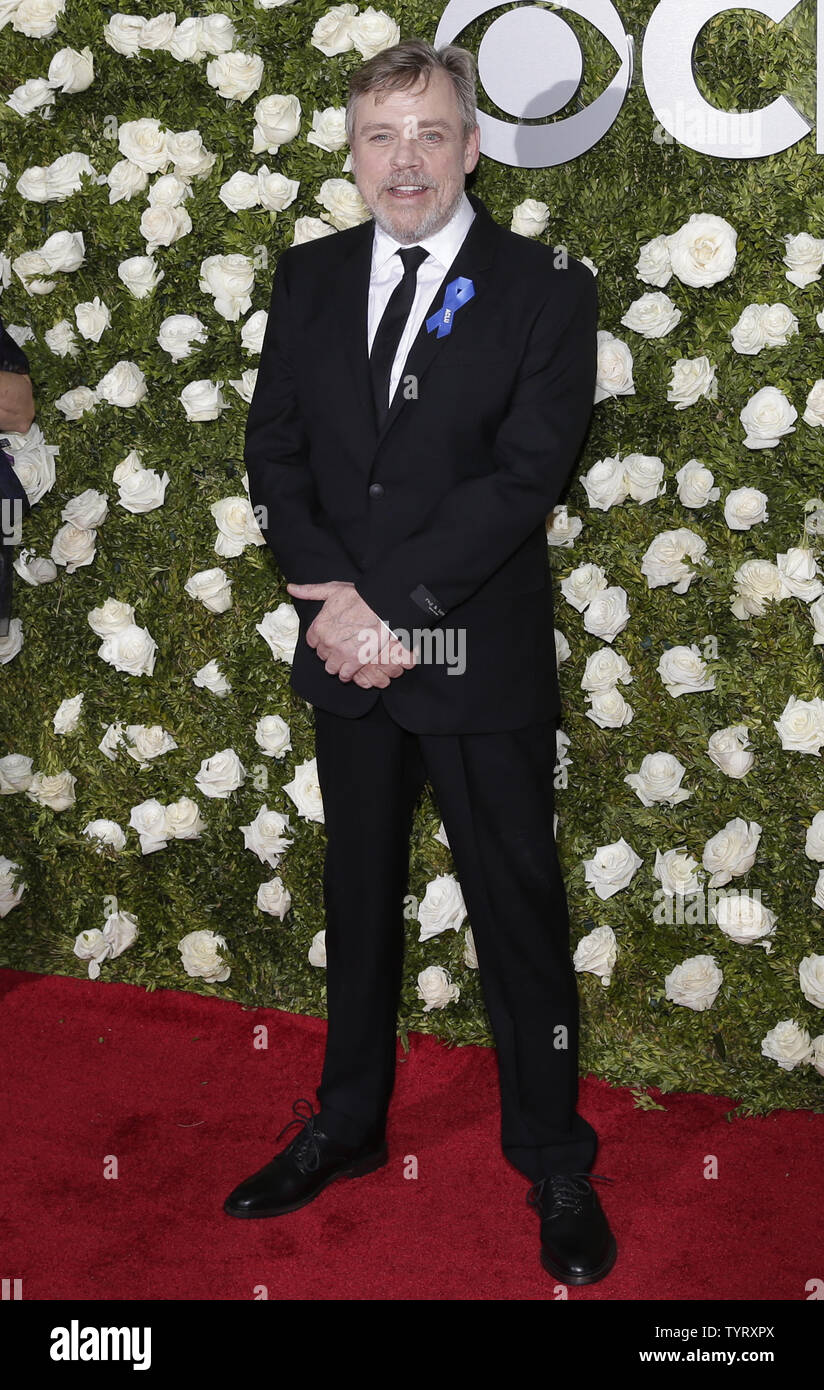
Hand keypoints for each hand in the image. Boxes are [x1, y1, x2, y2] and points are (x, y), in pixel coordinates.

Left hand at [286, 579, 416, 682]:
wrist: (381, 606)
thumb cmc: (358, 596)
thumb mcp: (331, 590)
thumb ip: (309, 591)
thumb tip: (290, 588)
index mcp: (318, 626)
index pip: (311, 642)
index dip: (320, 640)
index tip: (329, 637)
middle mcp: (326, 642)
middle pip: (321, 655)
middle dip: (329, 652)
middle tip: (340, 646)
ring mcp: (340, 653)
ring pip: (330, 668)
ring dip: (336, 664)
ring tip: (345, 658)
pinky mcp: (355, 662)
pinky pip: (344, 676)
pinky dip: (346, 674)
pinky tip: (351, 668)